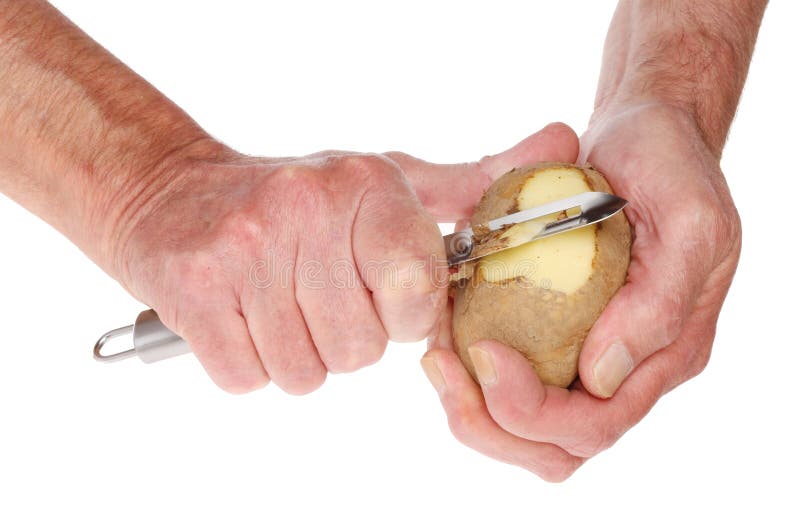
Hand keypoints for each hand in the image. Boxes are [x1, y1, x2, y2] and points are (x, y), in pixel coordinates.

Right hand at [113, 148, 448, 393]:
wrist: (172, 192)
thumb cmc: (295, 199)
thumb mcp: (381, 181)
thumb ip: (464, 187)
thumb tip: (556, 155)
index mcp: (367, 184)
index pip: (418, 295)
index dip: (401, 315)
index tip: (376, 292)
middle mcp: (308, 209)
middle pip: (361, 349)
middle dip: (344, 338)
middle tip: (313, 294)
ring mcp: (246, 249)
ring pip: (305, 373)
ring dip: (296, 354)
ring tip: (275, 304)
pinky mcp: (194, 290)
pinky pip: (247, 379)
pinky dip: (247, 363)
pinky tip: (239, 317)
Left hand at [413, 108, 741, 480]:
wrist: (646, 138)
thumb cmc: (673, 169)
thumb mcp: (689, 222)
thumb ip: (659, 305)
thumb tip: (602, 377)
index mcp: (664, 354)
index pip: (594, 424)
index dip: (532, 408)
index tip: (485, 351)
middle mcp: (624, 368)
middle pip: (552, 444)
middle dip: (489, 420)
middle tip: (440, 365)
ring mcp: (586, 353)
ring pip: (524, 427)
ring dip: (471, 405)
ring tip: (434, 356)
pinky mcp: (552, 331)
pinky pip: (506, 378)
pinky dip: (467, 371)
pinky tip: (439, 333)